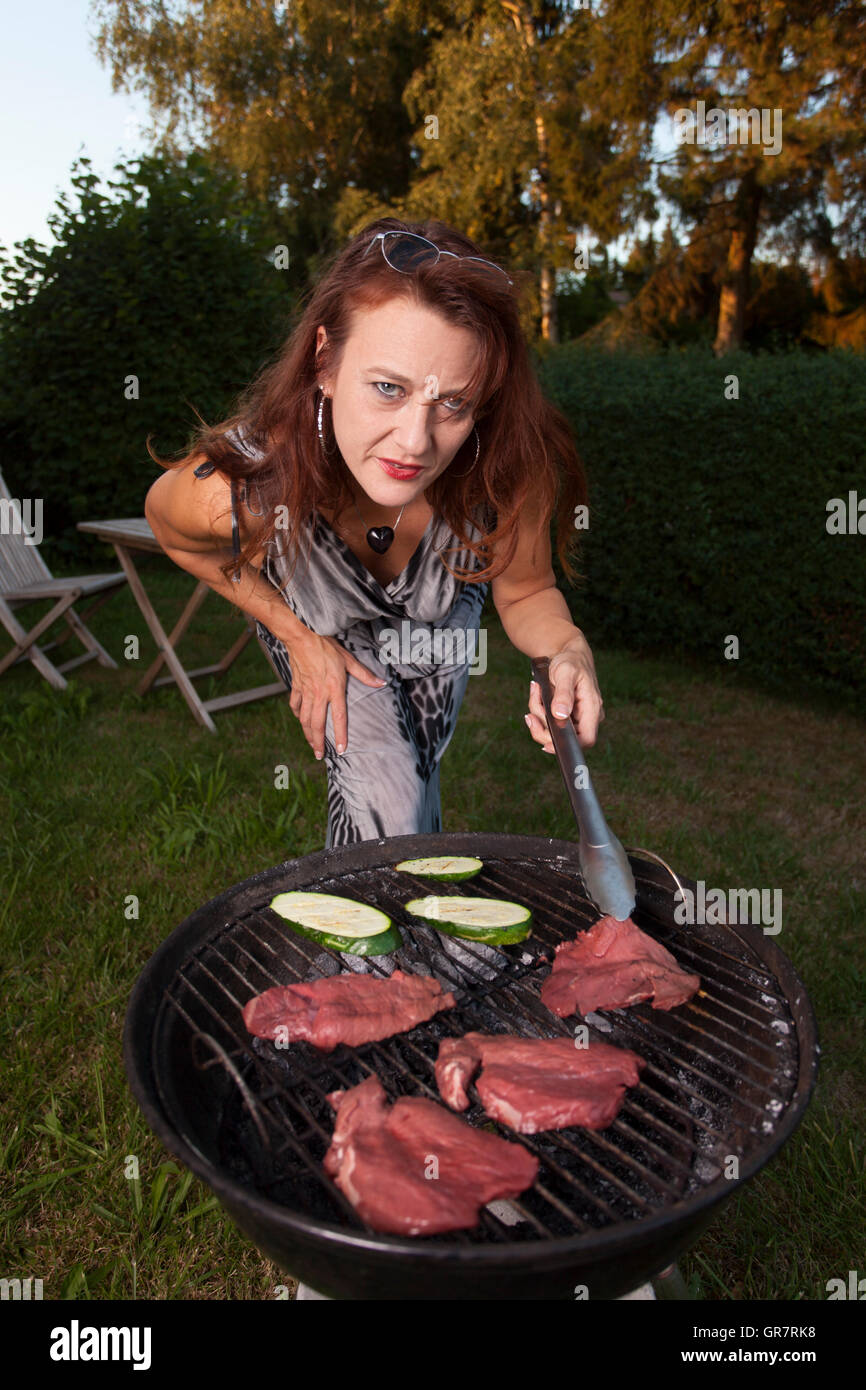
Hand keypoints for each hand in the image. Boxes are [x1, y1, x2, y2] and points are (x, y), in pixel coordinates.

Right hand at [285, 631, 386, 758]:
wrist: (302, 636)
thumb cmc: (326, 646)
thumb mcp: (348, 659)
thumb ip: (364, 674)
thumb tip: (382, 683)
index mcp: (334, 688)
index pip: (339, 718)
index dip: (340, 736)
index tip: (341, 750)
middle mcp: (319, 694)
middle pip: (317, 724)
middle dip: (318, 742)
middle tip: (320, 755)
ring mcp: (306, 691)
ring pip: (305, 719)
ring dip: (308, 734)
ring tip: (311, 745)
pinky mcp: (296, 686)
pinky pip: (296, 705)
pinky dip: (298, 715)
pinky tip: (300, 720)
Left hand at [524, 638, 603, 752]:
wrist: (566, 653)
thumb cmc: (570, 661)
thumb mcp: (566, 673)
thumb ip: (564, 694)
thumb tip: (561, 714)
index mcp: (592, 708)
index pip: (587, 739)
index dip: (569, 746)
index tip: (547, 744)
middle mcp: (586, 717)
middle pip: (566, 739)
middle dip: (543, 728)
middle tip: (530, 715)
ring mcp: (574, 717)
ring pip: (552, 730)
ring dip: (538, 714)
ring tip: (536, 691)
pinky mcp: (563, 715)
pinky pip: (547, 722)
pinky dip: (538, 710)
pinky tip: (537, 693)